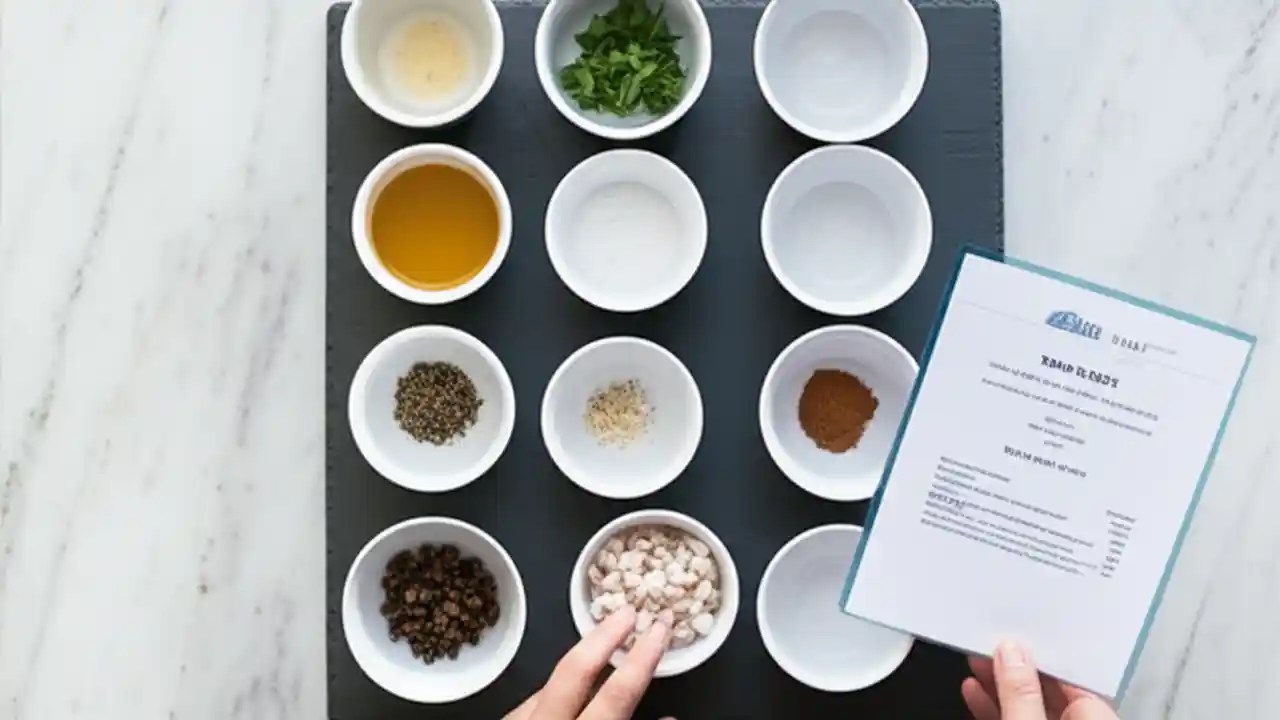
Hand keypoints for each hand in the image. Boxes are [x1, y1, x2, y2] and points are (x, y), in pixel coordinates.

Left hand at [506, 606, 670, 719]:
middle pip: (574, 668)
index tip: (660, 628)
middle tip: (628, 610)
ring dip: (577, 664)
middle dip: (604, 635)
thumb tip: (670, 719)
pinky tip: (566, 695)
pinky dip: (555, 695)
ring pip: (547, 684)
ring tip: (602, 642)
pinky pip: (532, 704)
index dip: (642, 658)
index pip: (616, 693)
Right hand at [962, 642, 1118, 719]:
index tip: (1013, 633)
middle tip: (988, 642)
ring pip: (1032, 704)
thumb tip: (1011, 652)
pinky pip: (1021, 719)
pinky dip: (998, 708)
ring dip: (1001, 684)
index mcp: (1097, 718)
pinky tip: (975, 692)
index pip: (1073, 673)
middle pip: (1050, 687)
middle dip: (1015, 664)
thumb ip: (1021, 693)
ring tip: (976, 661)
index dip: (1040, 650)